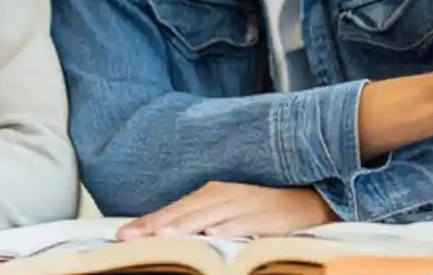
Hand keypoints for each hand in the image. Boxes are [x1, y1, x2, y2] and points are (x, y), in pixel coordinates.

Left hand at [116, 183, 338, 239]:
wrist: (310, 201)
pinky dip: (222, 229)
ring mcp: (242, 206)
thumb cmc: (265, 210)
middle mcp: (223, 196)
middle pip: (182, 213)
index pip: (173, 210)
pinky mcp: (262, 217)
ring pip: (204, 217)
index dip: (148, 223)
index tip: (122, 235)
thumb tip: (168, 234)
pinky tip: (207, 236)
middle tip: (128, 239)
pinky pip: (238, 224)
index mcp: (212, 193)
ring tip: (159, 237)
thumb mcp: (229, 210)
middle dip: (154, 226)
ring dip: (181, 227)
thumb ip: (201, 220)